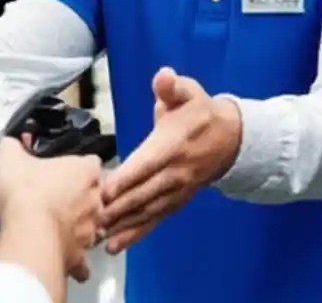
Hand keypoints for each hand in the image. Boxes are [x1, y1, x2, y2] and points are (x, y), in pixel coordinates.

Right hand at [0, 136, 103, 281]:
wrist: (29, 233)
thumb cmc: (25, 190)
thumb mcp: (10, 157)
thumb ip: (12, 146)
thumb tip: (10, 143)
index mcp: (86, 171)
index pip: (92, 164)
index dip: (78, 168)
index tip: (63, 172)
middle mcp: (96, 200)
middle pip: (96, 196)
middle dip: (81, 198)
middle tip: (58, 200)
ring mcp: (91, 229)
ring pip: (92, 228)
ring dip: (79, 228)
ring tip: (57, 228)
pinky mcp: (81, 256)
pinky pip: (82, 261)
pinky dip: (74, 261)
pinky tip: (61, 256)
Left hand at [98, 67, 241, 254]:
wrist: (231, 139)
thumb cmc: (199, 112)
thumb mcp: (189, 92)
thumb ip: (172, 87)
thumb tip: (164, 76)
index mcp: (173, 144)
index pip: (147, 163)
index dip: (127, 176)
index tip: (105, 189)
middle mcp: (175, 172)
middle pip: (143, 193)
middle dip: (117, 207)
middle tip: (91, 219)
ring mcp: (176, 190)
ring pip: (146, 211)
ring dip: (122, 225)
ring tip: (98, 238)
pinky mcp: (175, 202)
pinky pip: (154, 220)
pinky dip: (135, 233)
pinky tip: (115, 245)